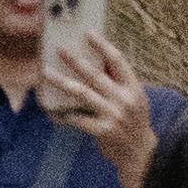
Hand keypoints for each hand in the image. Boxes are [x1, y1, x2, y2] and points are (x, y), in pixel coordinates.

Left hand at [35, 8, 153, 187]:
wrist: (140, 154)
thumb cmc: (133, 121)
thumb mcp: (134, 99)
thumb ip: (118, 81)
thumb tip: (99, 56)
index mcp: (134, 88)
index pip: (118, 61)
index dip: (102, 45)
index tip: (88, 32)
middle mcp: (125, 100)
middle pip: (96, 75)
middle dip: (76, 61)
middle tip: (59, 49)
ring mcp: (114, 116)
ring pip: (83, 94)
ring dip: (62, 82)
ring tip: (47, 73)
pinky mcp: (103, 131)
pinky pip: (78, 118)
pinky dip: (64, 114)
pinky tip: (52, 111)